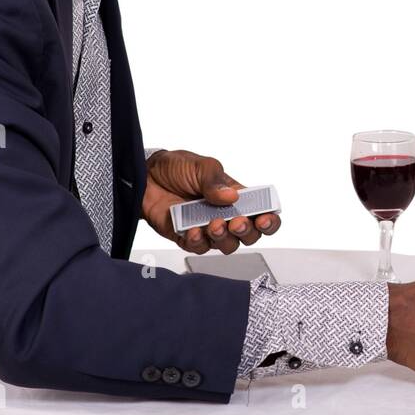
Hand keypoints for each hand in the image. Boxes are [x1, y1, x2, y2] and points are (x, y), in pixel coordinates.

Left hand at [141, 149, 280, 253]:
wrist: (145, 176)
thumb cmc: (177, 168)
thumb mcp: (202, 166)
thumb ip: (215, 181)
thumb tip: (231, 197)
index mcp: (235, 198)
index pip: (261, 213)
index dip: (269, 220)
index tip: (265, 219)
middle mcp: (224, 215)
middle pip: (248, 235)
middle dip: (246, 232)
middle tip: (236, 223)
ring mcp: (206, 228)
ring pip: (226, 246)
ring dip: (223, 238)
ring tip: (213, 225)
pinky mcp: (187, 238)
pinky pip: (198, 248)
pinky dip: (198, 241)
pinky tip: (194, 230)